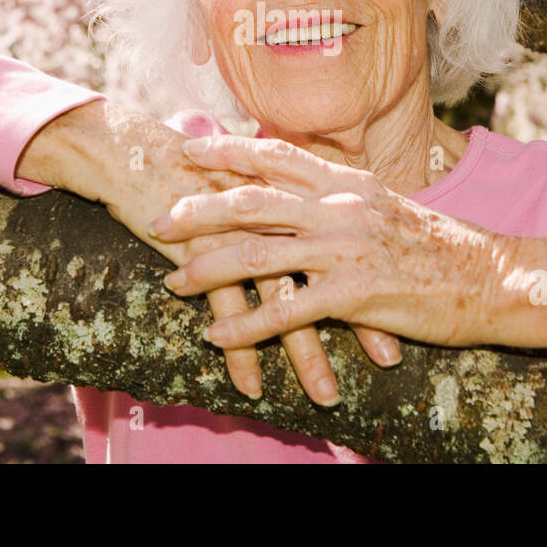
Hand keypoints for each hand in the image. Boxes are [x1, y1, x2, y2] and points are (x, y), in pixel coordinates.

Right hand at [15, 101, 375, 404]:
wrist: (133, 152)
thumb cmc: (196, 169)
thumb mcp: (255, 177)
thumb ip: (291, 197)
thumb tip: (325, 219)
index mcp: (293, 190)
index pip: (350, 238)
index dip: (381, 273)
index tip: (412, 308)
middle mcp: (274, 210)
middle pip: (328, 271)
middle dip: (362, 318)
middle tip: (391, 357)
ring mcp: (238, 232)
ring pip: (283, 299)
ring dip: (306, 352)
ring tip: (327, 395)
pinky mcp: (198, 250)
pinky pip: (227, 309)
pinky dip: (241, 351)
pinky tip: (253, 387)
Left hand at [151, 134, 546, 350]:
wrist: (491, 278)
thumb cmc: (437, 247)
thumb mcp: (386, 207)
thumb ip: (340, 199)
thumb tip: (301, 193)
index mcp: (348, 181)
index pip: (276, 154)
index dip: (227, 150)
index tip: (188, 147)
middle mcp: (341, 207)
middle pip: (252, 200)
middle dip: (198, 208)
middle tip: (157, 217)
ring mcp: (347, 250)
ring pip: (259, 254)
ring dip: (208, 269)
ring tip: (172, 280)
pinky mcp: (355, 295)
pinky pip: (286, 311)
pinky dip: (246, 324)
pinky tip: (216, 333)